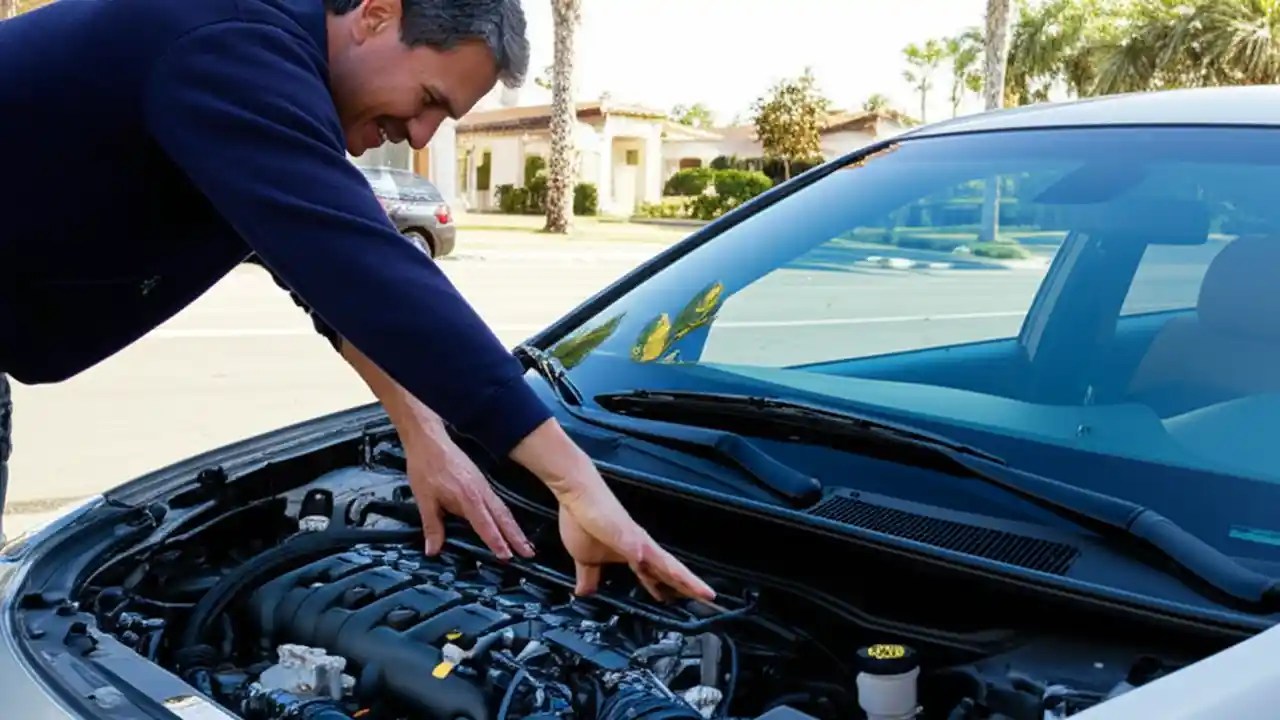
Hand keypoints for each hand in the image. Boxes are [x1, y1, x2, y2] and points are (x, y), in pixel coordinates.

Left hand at [404, 434, 534, 560]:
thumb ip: (432, 526)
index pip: (486, 525)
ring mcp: (484, 486)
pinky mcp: (482, 482)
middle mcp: (481, 493)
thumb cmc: (425, 469)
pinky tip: (508, 523)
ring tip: (526, 544)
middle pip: (503, 518)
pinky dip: (507, 516)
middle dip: (516, 537)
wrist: (430, 440)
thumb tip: (432, 551)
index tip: (507, 557)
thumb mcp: (424, 499)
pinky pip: (498, 503)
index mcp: (469, 498)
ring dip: (515, 528)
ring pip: (503, 510)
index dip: (496, 542)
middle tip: (529, 554)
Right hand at [558, 495, 714, 602]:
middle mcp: (642, 549)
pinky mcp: (635, 540)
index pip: (653, 576)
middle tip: (707, 600)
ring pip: (671, 567)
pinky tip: (678, 581)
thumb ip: (588, 576)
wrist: (578, 495)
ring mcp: (641, 544)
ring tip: (706, 594)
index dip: (664, 590)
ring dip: (688, 582)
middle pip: (670, 573)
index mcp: (631, 555)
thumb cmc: (582, 520)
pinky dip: (669, 570)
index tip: (675, 602)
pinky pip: (656, 559)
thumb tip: (584, 592)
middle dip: (687, 588)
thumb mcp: (585, 559)